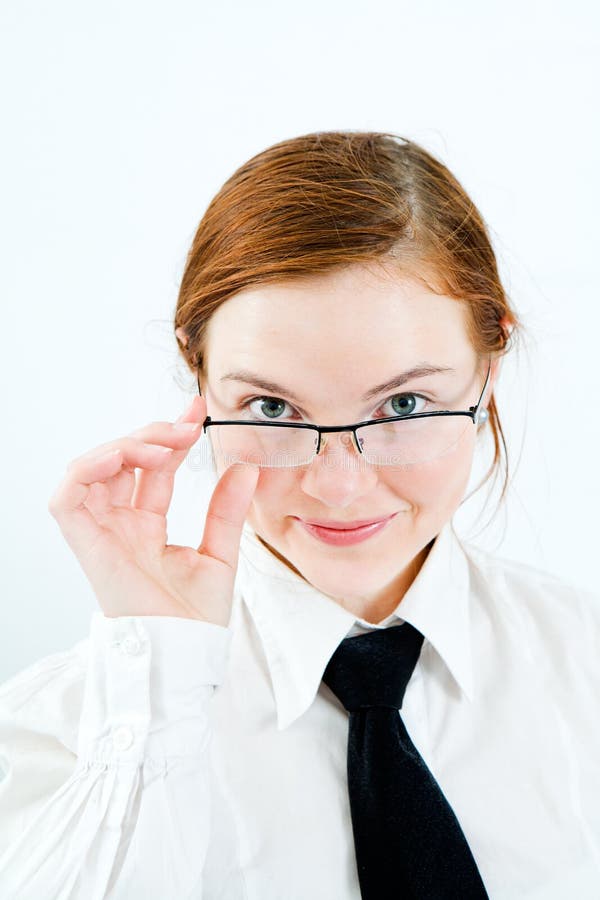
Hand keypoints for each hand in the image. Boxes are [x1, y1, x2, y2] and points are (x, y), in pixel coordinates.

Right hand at [48, 395, 259, 624]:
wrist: (184, 653)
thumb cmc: (197, 618)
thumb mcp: (220, 552)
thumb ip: (227, 509)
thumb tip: (247, 466)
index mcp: (147, 527)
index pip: (153, 469)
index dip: (171, 437)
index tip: (198, 412)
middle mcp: (120, 525)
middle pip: (122, 462)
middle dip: (153, 435)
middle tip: (189, 425)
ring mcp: (101, 533)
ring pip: (93, 469)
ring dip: (126, 446)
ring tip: (166, 445)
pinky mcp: (85, 544)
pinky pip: (67, 497)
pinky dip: (88, 469)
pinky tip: (122, 456)